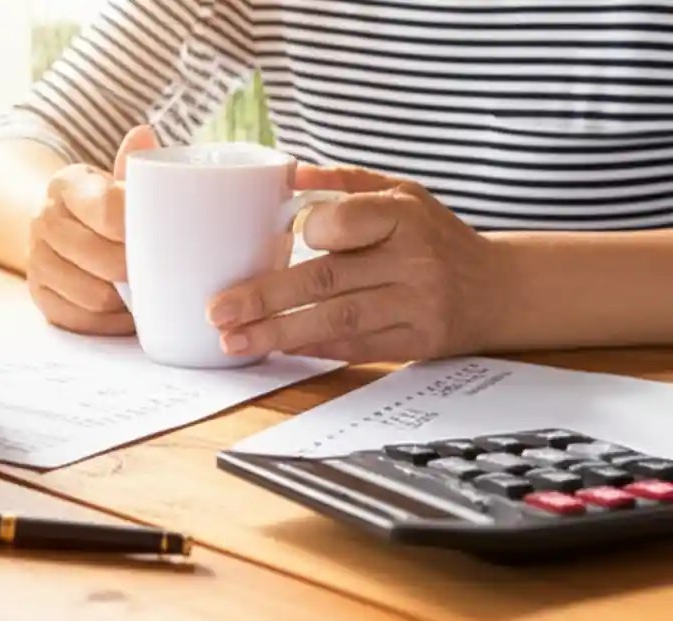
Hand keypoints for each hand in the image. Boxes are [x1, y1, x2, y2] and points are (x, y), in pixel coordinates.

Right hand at [26, 125, 159, 334]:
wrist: (59, 227)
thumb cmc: (104, 206)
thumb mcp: (117, 181)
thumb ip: (134, 166)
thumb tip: (145, 134)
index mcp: (65, 185)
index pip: (110, 211)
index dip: (142, 231)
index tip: (166, 238)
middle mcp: (43, 221)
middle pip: (105, 261)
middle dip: (140, 271)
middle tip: (165, 272)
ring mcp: (36, 261)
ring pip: (95, 296)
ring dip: (127, 302)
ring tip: (147, 291)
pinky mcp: (39, 296)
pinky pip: (82, 320)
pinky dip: (110, 322)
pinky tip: (125, 310)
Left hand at [207, 166, 498, 363]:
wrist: (501, 288)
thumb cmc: (436, 236)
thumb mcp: (404, 194)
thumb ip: (346, 183)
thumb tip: (289, 172)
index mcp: (406, 215)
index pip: (344, 222)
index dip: (309, 232)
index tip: (281, 240)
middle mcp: (414, 260)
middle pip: (327, 279)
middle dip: (265, 298)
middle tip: (217, 311)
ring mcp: (417, 305)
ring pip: (336, 321)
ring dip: (278, 333)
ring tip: (234, 341)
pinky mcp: (418, 342)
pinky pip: (356, 349)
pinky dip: (314, 349)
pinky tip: (277, 349)